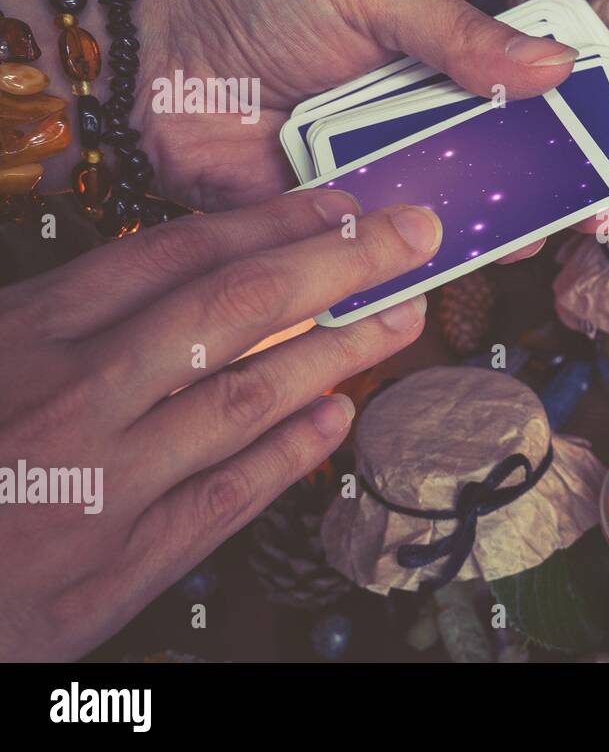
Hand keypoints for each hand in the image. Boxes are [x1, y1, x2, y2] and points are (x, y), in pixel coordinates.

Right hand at [0, 189, 444, 659]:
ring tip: (402, 315)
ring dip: (336, 351)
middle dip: (334, 264)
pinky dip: (290, 454)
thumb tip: (170, 274)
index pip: (170, 255)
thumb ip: (62, 316)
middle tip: (411, 237)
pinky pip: (227, 496)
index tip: (338, 202)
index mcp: (24, 334)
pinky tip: (340, 418)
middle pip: (229, 308)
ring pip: (245, 397)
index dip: (268, 222)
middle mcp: (71, 399)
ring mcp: (100, 483)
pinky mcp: (116, 565)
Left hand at [7, 0, 608, 254]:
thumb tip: (553, 65)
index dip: (602, 117)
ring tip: (570, 221)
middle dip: (588, 181)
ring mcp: (397, 182)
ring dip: (529, 220)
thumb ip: (458, 32)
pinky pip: (412, 252)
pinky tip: (489, 252)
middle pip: (528, 163)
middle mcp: (433, 127)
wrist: (158, 71)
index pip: (544, 91)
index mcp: (447, 61)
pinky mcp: (354, 231)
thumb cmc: (260, 9)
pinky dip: (450, 258)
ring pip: (480, 212)